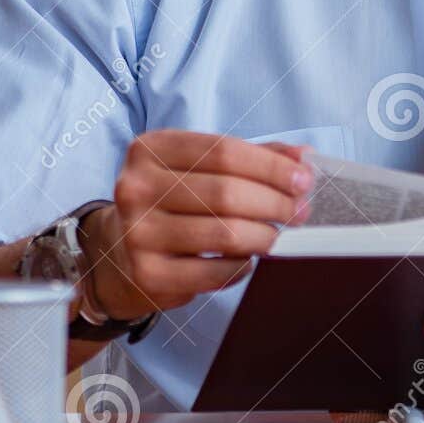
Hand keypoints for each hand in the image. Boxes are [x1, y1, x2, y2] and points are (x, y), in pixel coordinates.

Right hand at [83, 130, 314, 320]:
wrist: (119, 252)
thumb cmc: (174, 201)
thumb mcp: (203, 168)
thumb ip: (253, 157)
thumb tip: (304, 157)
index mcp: (151, 149)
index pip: (224, 151)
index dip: (272, 166)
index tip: (303, 180)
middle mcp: (136, 187)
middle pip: (227, 192)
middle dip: (275, 203)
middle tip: (300, 212)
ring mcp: (137, 232)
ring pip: (224, 233)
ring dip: (265, 236)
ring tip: (278, 236)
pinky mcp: (147, 273)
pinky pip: (214, 271)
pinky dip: (242, 266)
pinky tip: (246, 260)